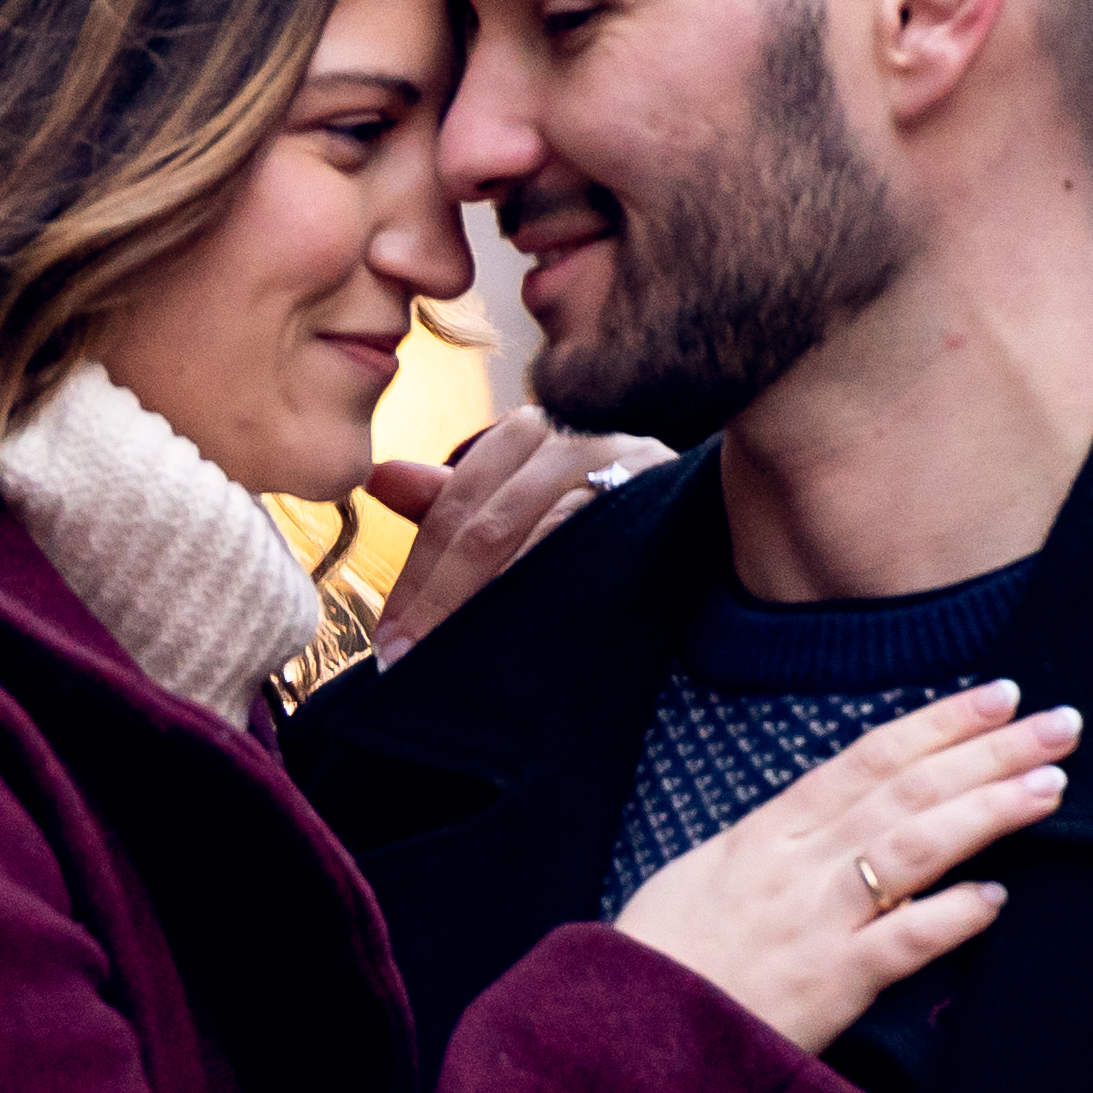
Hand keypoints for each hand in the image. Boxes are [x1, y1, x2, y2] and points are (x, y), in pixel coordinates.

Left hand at [360, 408, 677, 663]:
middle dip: (440, 599)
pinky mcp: (662, 495)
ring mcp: (624, 460)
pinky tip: (523, 627)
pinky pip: (594, 546)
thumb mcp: (523, 500)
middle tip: (407, 659)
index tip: (390, 640)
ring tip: (452, 654)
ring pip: (537, 537)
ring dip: (488, 603)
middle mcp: (575, 434)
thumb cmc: (604, 513)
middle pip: (486, 523)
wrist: (713, 519)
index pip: (455, 505)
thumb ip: (455, 497)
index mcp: (531, 432)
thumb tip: (379, 479)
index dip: (417, 577)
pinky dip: (550, 589)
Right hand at [608, 683, 1078, 1053]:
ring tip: (1051, 785)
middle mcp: (795, 866)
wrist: (623, 1033)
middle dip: (987, 751)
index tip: (1000, 695)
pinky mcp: (827, 987)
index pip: (867, 759)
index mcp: (765, 833)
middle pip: (905, 790)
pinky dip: (948, 917)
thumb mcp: (706, 874)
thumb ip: (776, 843)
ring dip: (985, 812)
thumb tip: (840, 813)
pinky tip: (996, 897)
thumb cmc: (664, 957)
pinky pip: (898, 944)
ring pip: (910, 848)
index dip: (938, 723)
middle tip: (1060, 723)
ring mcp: (813, 923)